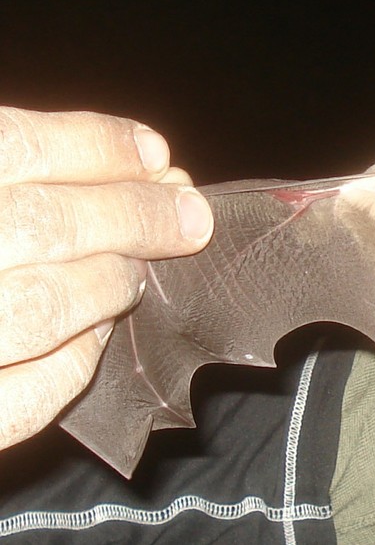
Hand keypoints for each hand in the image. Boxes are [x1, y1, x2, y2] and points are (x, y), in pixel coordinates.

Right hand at [1, 108, 212, 449]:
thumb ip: (8, 167)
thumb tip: (141, 161)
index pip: (15, 147)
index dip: (99, 147)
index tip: (156, 154)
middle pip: (43, 223)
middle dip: (133, 216)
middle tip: (187, 216)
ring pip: (42, 307)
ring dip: (108, 283)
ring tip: (133, 271)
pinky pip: (26, 396)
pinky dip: (75, 361)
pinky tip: (93, 334)